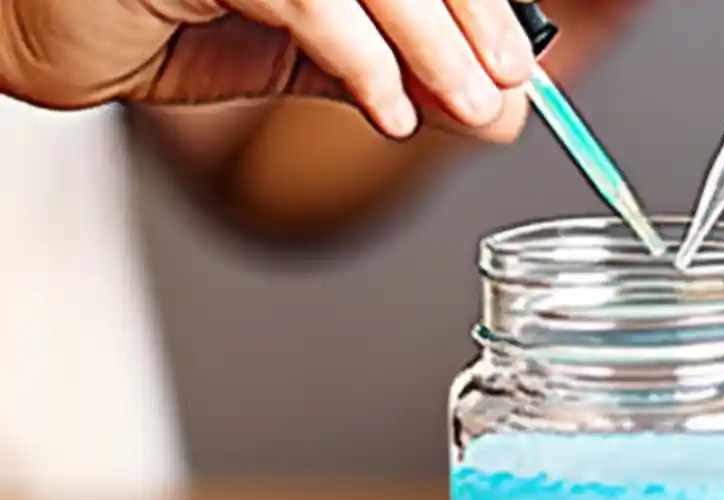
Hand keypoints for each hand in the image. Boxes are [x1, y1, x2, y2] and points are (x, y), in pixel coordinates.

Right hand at [0, 0, 632, 140]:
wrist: (36, 30)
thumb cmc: (156, 20)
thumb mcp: (299, 52)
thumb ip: (389, 71)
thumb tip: (488, 109)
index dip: (479, 3)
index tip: (520, 62)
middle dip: (472, 19)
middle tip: (508, 83)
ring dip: (431, 44)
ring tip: (469, 103)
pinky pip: (307, 0)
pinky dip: (361, 61)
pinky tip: (390, 111)